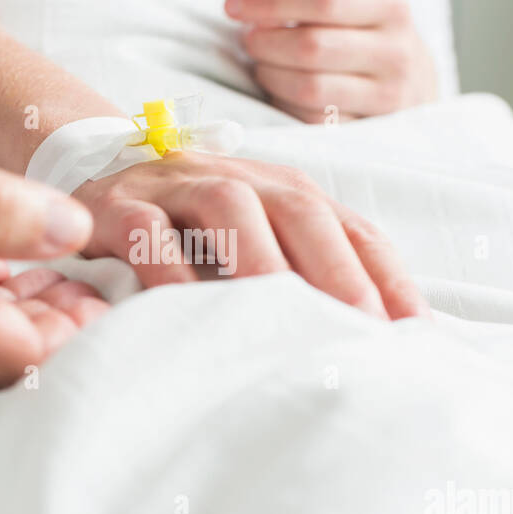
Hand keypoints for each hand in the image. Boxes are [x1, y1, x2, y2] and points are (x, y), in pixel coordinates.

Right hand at [74, 150, 429, 320]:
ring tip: (283, 314)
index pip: (351, 228)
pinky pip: (146, 230)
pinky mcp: (119, 205)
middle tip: (361, 327)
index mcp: (286, 192)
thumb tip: (384, 341)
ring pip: (229, 208)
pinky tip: (185, 308)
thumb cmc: (193, 228)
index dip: (386, 275)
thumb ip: (311, 276)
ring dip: (261, 259)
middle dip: (336, 269)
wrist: (96, 171)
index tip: (416, 331)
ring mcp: (178, 188)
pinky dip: (166, 265)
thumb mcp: (260, 243)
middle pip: (301, 211)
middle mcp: (242, 180)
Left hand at [225, 0, 437, 121]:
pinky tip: (281, 91)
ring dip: (270, 75)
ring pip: (308, 89)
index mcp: (390, 6)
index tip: (232, 5)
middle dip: (265, 42)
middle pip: (311, 46)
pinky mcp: (370, 133)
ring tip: (263, 64)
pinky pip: (311, 121)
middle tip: (248, 40)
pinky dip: (284, 104)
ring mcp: (388, 98)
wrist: (412, 82)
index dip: (271, 1)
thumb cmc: (359, 29)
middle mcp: (397, 53)